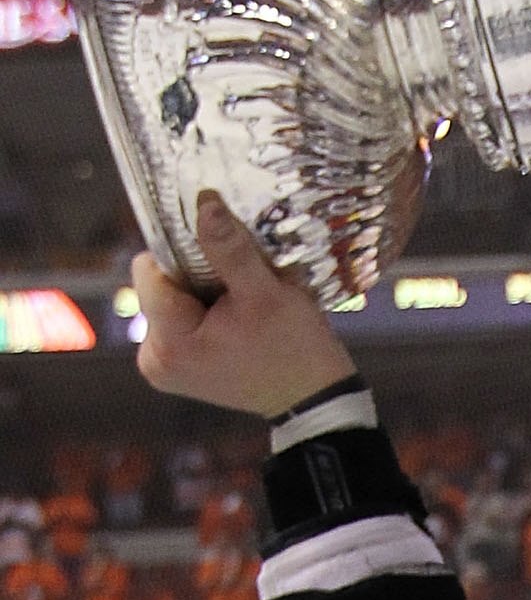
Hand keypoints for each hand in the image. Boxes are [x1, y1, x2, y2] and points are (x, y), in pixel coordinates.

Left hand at [134, 191, 357, 419]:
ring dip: (203, 293)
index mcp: (167, 343)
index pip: (150, 270)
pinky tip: (235, 322)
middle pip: (158, 285)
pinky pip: (178, 319)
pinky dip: (205, 311)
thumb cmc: (293, 349)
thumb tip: (203, 202)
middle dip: (197, 277)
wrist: (312, 397)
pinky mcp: (175, 368)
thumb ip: (230, 249)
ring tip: (241, 309)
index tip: (224, 264)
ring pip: (170, 299)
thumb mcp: (265, 293)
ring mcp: (162, 366)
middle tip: (239, 291)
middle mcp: (153, 357)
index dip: (185, 256)